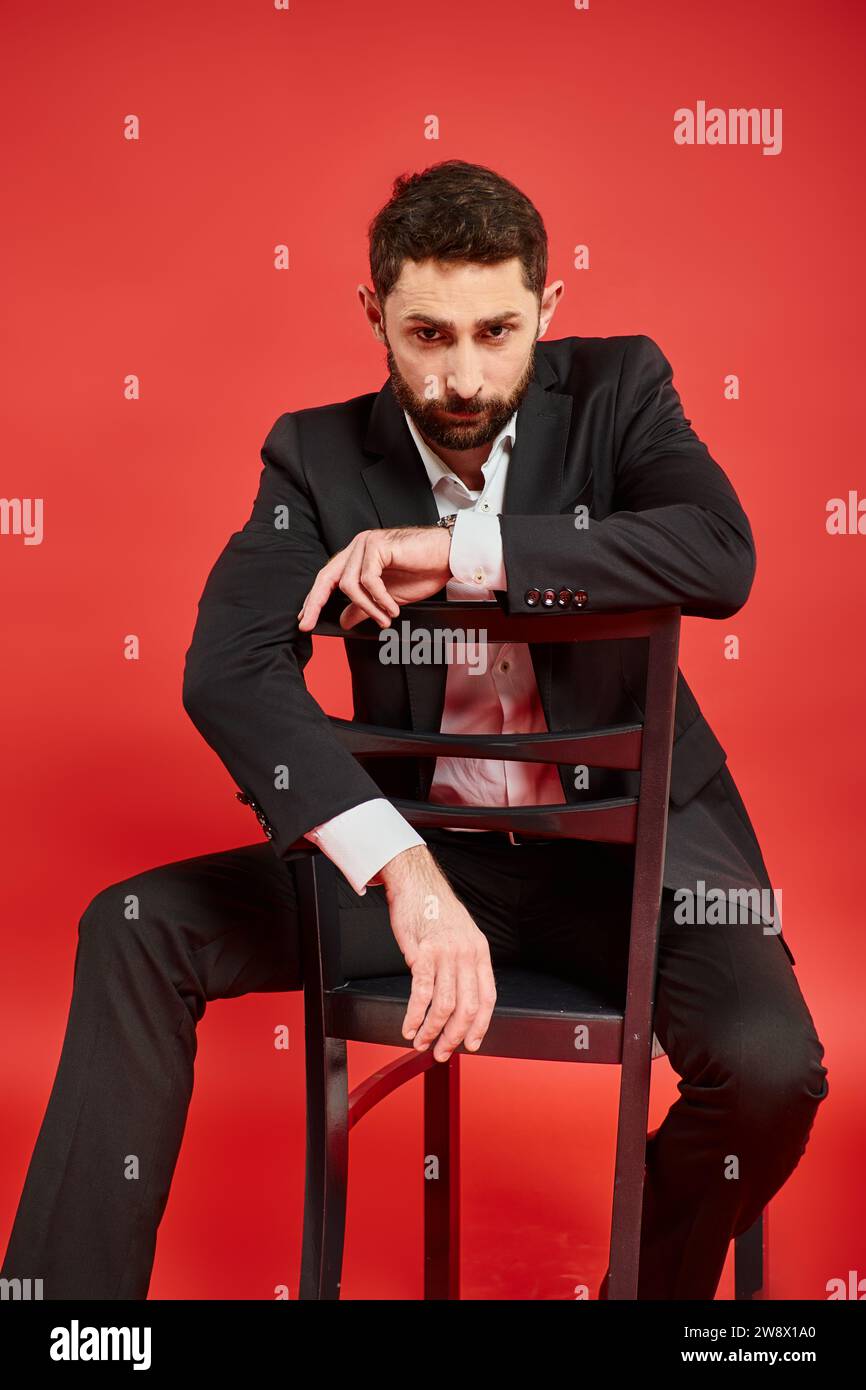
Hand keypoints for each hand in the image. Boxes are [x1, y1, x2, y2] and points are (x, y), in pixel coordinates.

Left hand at [297, 526, 450, 631]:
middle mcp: (358, 547)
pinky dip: (379, 598)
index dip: (314, 599)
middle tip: (310, 624)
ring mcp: (367, 544)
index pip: (328, 578)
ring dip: (367, 607)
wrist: (447, 558)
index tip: (305, 619)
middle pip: (328, 578)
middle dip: (316, 603)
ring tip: (384, 618)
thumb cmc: (423, 572)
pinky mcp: (378, 546)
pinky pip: (368, 579)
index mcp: (357, 557)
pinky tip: (392, 607)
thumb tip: (344, 621)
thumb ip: (363, 607)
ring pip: (349, 584)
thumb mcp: (387, 598)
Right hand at [379, 844, 496, 1061]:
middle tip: (441, 1051)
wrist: (417, 882)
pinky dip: (414, 1016)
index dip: (480, 1026)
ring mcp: (445, 954)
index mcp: (480, 952)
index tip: (471, 1044)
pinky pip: (421, 994)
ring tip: (421, 1042)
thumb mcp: (462, 935)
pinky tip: (408, 1026)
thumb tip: (460, 996)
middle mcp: (467, 955)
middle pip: (467, 1008)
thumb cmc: (435, 909)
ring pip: (444, 1006)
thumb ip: (464, 963)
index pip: (487, 998)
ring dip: (432, 1031)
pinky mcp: (422, 953)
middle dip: (454, 1036)